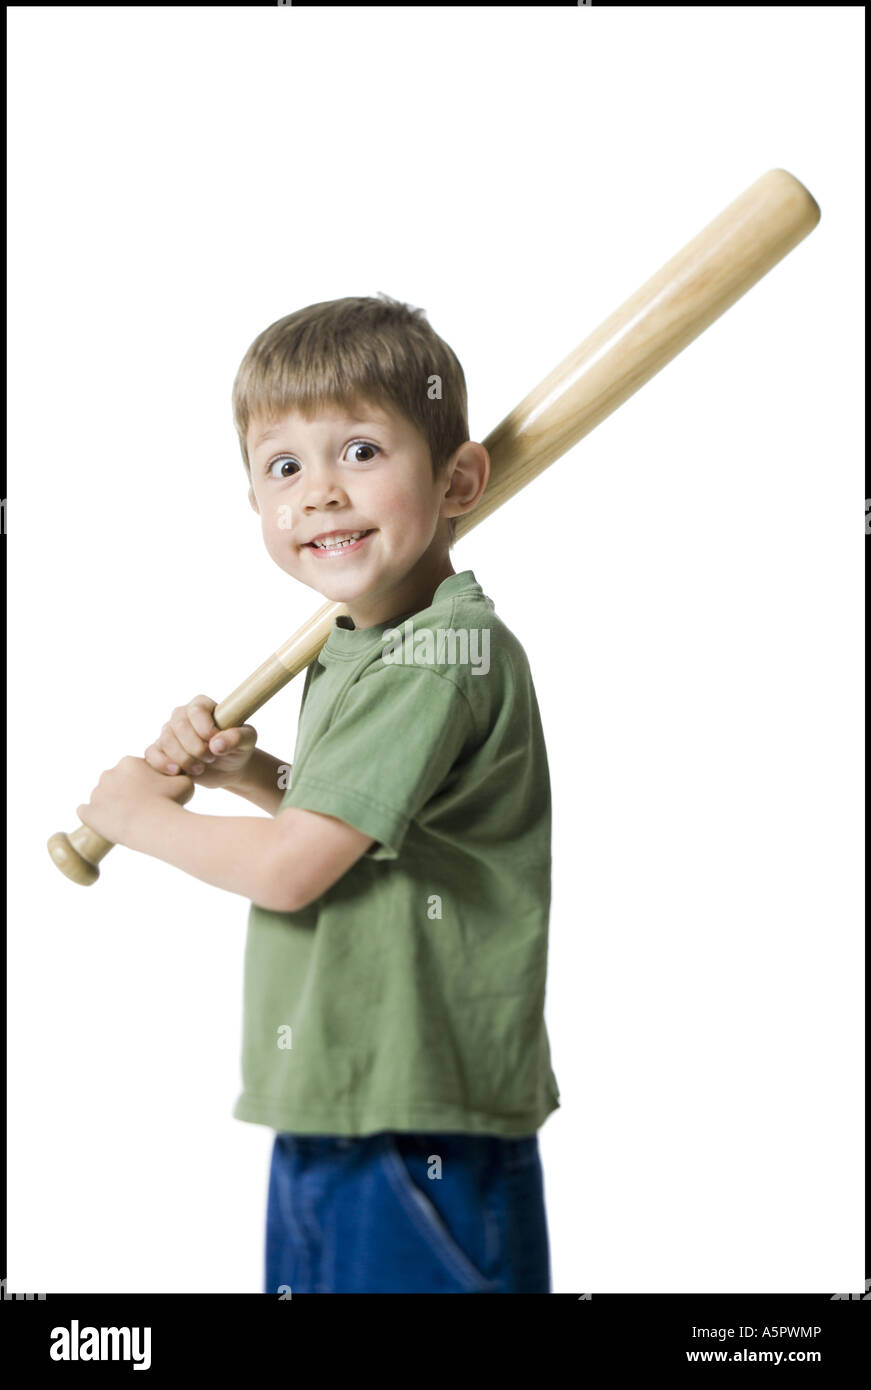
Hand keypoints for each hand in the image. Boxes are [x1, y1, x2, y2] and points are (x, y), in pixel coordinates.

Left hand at [77, 755, 193, 848]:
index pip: (133, 771)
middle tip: (140, 807)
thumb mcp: (183, 781)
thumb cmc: (170, 801)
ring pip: (103, 797)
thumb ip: (177, 775)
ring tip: (127, 818)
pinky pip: (86, 812)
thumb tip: (177, 773)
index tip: (152, 795)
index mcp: (128, 762)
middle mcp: (108, 774)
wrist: (154, 825)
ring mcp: (96, 793)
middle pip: (116, 782)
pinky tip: (108, 822)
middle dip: (126, 792)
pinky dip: (95, 817)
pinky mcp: (87, 812)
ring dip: (112, 805)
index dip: (143, 783)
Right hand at [144, 694, 257, 789]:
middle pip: (178, 726)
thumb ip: (237, 737)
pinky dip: (162, 764)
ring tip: (200, 768)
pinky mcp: (161, 750)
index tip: (216, 744)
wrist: (228, 768)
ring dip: (183, 758)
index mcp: (202, 706)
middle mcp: (182, 715)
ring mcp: (169, 732)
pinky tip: (177, 772)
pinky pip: (152, 753)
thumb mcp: (247, 740)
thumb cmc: (238, 747)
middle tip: (210, 759)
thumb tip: (216, 744)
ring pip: (166, 741)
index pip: (196, 711)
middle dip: (195, 747)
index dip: (205, 729)